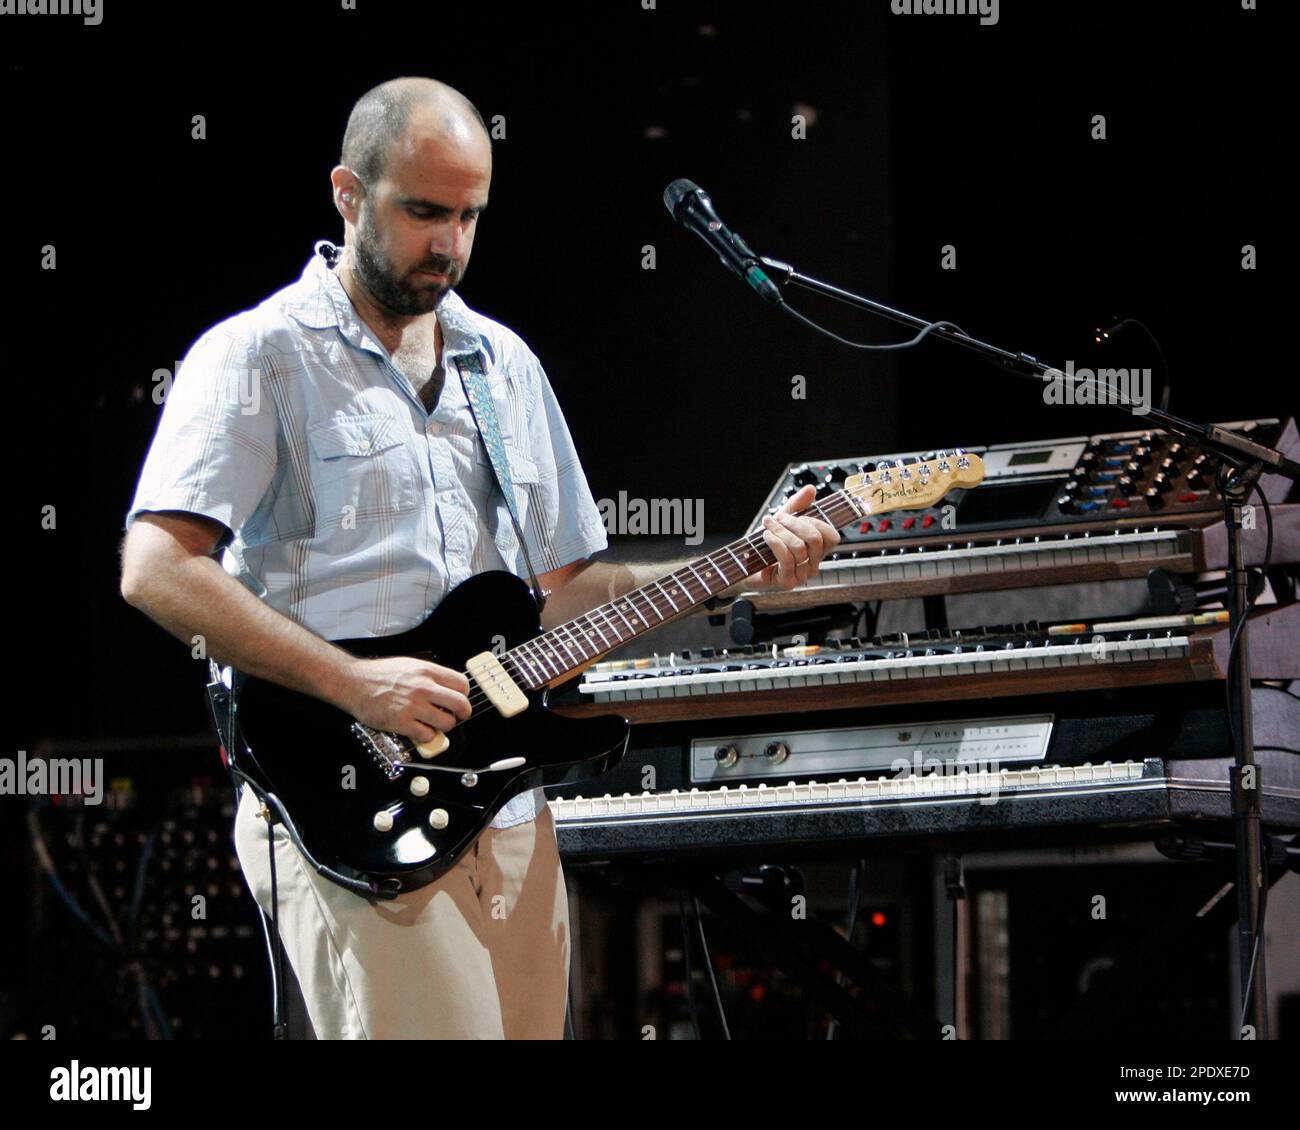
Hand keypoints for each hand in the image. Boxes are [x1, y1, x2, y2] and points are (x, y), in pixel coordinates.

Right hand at [341, 656, 471, 743]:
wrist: (353, 682)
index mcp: (427, 671)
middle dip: (462, 714)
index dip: (463, 695)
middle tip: (454, 717)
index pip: (462, 684)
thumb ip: (431, 676)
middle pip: (461, 705)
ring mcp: (413, 706)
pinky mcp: (401, 722)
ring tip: (434, 724)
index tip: (457, 700)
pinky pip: (427, 736)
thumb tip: (449, 689)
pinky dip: (427, 736)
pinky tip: (419, 730)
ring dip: (444, 727)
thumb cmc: (380, 675)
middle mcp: (423, 687)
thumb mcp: (410, 665)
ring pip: (447, 723)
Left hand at [756, 484, 841, 590]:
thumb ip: (797, 505)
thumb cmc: (765, 544)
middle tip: (778, 518)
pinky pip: (786, 559)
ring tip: (768, 526)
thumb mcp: (782, 520)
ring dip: (780, 531)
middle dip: (794, 523)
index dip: (817, 522)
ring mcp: (801, 576)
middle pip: (815, 539)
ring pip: (799, 547)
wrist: (744, 564)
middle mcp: (813, 565)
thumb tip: (811, 489)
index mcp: (816, 552)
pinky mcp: (787, 583)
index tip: (797, 515)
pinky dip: (775, 543)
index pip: (832, 537)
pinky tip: (766, 536)